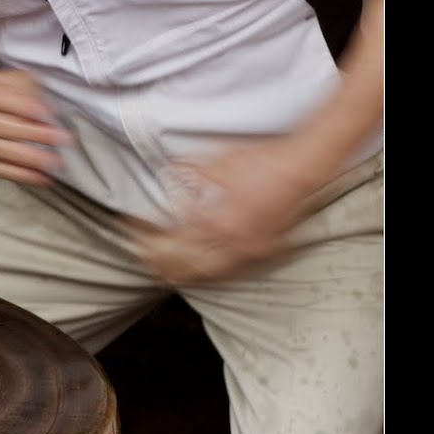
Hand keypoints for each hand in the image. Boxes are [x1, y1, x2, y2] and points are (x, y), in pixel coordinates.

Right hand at [0, 69, 72, 185]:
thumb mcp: (4, 77)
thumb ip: (26, 89)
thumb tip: (46, 111)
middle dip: (30, 135)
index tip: (48, 113)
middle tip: (57, 139)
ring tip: (49, 162)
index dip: (25, 106)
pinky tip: (34, 176)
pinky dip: (14, 174)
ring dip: (24, 159)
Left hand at [133, 136, 322, 283]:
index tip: (131, 227)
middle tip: (140, 258)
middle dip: (160, 261)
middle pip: (186, 261)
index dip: (147, 232)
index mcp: (215, 217)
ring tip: (163, 273)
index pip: (170, 234)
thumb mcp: (217, 160)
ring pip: (208, 272)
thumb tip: (166, 175)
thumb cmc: (260, 159)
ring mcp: (249, 248)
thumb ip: (188, 172)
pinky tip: (199, 273)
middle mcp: (231, 239)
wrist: (302, 167)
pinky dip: (211, 273)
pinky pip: (232, 269)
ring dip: (183, 273)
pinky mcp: (264, 250)